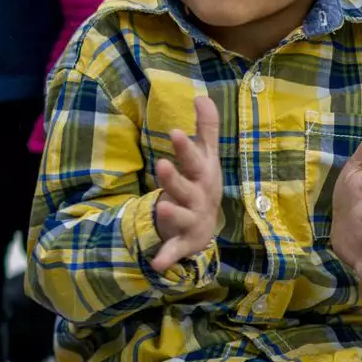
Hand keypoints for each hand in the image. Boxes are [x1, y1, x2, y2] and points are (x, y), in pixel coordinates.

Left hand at [151, 95, 224, 272]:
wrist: (206, 223)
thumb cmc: (202, 182)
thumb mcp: (205, 155)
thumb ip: (206, 128)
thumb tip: (203, 96)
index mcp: (202, 175)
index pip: (193, 158)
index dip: (184, 147)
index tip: (172, 131)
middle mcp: (198, 197)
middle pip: (186, 186)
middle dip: (175, 177)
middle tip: (162, 165)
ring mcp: (192, 219)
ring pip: (180, 216)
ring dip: (171, 212)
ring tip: (160, 207)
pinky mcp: (183, 241)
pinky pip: (175, 250)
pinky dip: (167, 257)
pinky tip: (156, 265)